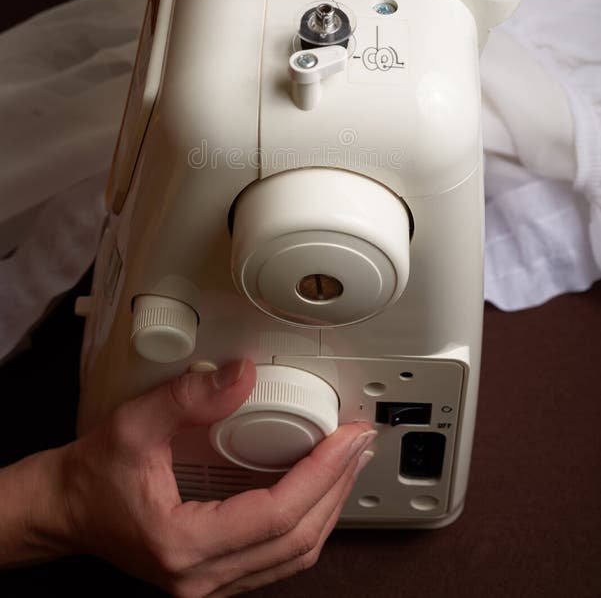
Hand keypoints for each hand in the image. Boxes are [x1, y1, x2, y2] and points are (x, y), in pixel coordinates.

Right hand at [60, 360, 375, 595]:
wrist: (67, 508)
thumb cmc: (93, 474)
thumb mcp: (133, 425)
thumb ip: (188, 397)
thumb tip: (243, 374)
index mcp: (185, 545)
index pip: (277, 516)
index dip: (323, 474)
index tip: (349, 439)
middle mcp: (203, 577)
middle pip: (297, 540)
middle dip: (338, 487)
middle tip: (362, 443)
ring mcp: (211, 583)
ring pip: (294, 555)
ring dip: (330, 505)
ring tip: (350, 461)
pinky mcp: (216, 574)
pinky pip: (278, 555)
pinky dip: (307, 519)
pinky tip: (319, 487)